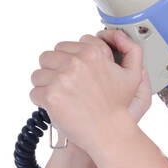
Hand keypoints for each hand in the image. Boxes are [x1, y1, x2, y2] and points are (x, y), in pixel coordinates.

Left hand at [29, 29, 150, 156]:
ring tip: (61, 97)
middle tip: (67, 87)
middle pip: (49, 56)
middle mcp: (76, 62)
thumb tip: (115, 34)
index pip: (67, 45)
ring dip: (46, 86)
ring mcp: (61, 78)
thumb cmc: (118, 107)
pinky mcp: (50, 96)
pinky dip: (42, 102)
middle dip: (55, 70)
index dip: (71, 61)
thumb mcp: (133, 74)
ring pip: (38, 74)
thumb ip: (131, 50)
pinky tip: (57, 108)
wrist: (109, 133)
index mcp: (93, 53)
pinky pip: (34, 92)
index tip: (77, 75)